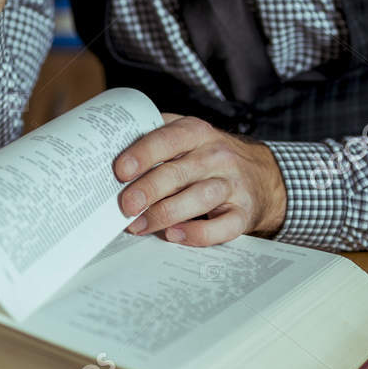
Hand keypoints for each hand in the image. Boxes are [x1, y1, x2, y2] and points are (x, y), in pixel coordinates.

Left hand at [114, 114, 286, 244]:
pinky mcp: (243, 213)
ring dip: (166, 213)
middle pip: (180, 172)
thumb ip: (154, 138)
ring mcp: (232, 185)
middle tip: (124, 205)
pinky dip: (198, 234)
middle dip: (149, 189)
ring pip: (200, 198)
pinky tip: (174, 235)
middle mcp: (217, 156)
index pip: (168, 138)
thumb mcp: (186, 136)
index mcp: (197, 132)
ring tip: (138, 225)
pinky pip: (223, 227)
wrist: (261, 175)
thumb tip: (106, 149)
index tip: (120, 170)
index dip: (143, 153)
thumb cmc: (207, 156)